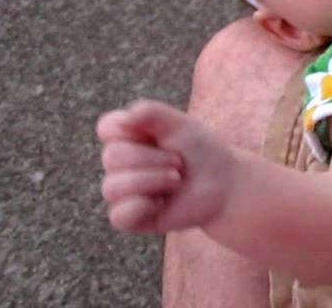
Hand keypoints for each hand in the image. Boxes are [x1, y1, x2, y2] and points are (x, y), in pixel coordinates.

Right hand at [97, 99, 233, 233]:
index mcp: (128, 137)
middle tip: (179, 162)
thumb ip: (151, 112)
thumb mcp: (180, 124)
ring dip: (153, 180)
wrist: (224, 185)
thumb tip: (123, 119)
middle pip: (112, 156)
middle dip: (153, 158)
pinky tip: (162, 203)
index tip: (159, 134)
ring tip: (176, 180)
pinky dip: (144, 206)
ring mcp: (123, 192)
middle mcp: (119, 164)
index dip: (132, 129)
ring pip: (112, 187)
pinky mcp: (129, 218)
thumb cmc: (201, 152)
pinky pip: (118, 215)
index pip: (107, 127)